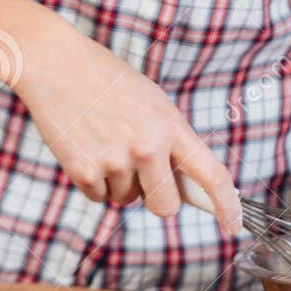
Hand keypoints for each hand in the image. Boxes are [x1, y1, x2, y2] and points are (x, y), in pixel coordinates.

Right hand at [9, 26, 240, 231]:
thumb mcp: (155, 105)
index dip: (227, 207)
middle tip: (143, 174)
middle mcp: (147, 146)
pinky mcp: (83, 170)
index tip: (233, 227)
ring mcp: (115, 160)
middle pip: (166, 207)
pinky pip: (99, 196)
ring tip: (105, 142)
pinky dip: (94, 181)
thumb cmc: (111, 83)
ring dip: (119, 182)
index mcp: (172, 126)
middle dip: (158, 199)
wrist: (57, 63)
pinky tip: (86, 148)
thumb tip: (189, 187)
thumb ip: (173, 142)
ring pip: (128, 199)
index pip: (212, 175)